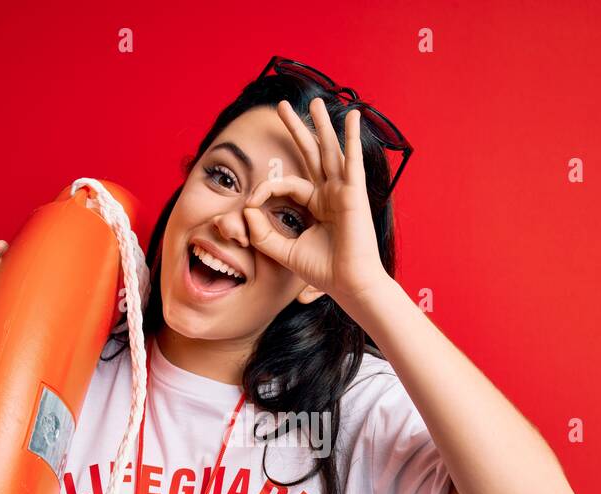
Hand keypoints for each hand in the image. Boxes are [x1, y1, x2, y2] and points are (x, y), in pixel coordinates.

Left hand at [242, 97, 390, 307]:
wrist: (348, 284)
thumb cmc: (324, 271)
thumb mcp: (284, 251)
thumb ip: (262, 233)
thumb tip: (246, 211)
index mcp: (316, 204)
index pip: (286, 183)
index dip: (265, 188)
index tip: (249, 203)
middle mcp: (330, 193)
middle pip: (311, 154)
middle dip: (297, 129)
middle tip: (281, 108)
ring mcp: (343, 191)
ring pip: (330, 151)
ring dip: (323, 125)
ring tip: (316, 101)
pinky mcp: (354, 193)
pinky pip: (353, 160)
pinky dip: (353, 138)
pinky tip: (353, 117)